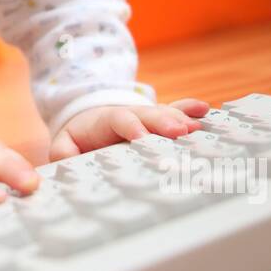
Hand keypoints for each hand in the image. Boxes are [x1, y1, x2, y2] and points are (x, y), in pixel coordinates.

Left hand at [49, 97, 209, 160]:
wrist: (89, 123)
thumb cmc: (78, 140)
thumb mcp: (64, 144)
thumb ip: (63, 152)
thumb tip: (67, 160)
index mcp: (106, 120)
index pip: (120, 120)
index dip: (131, 126)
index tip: (143, 137)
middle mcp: (131, 116)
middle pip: (148, 115)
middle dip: (164, 121)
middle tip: (180, 131)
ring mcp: (147, 118)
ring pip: (165, 114)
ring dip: (182, 118)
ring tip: (197, 127)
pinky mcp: (160, 123)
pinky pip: (177, 113)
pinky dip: (190, 110)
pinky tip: (206, 109)